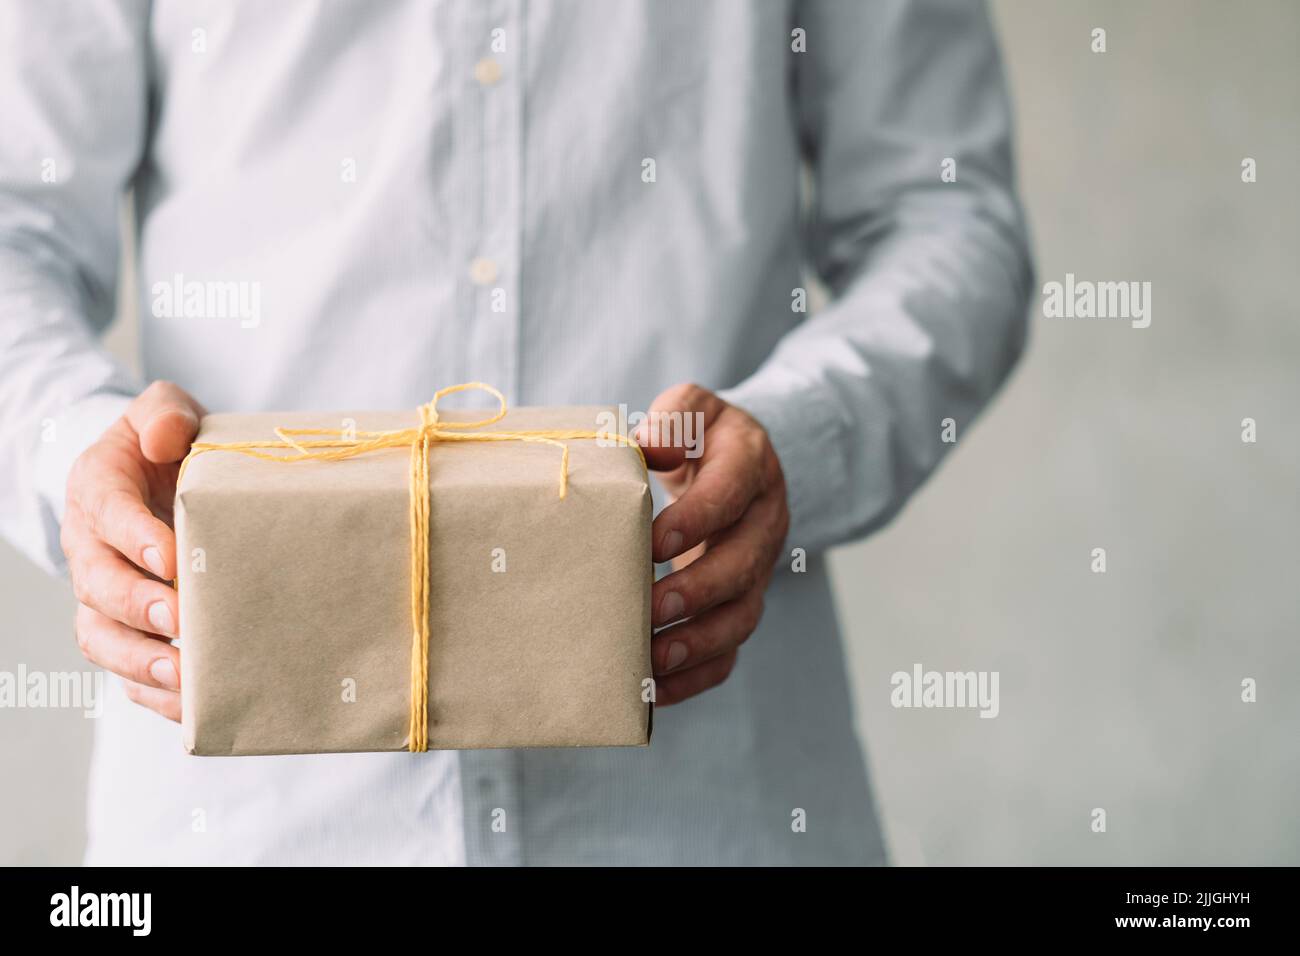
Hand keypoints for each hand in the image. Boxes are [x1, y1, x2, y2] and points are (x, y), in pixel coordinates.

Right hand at [61, 381, 204, 721]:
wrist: (165, 482)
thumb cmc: (171, 448)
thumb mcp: (167, 412)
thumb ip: (166, 413)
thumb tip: (164, 438)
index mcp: (99, 490)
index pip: (107, 512)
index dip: (133, 536)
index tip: (170, 556)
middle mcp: (91, 548)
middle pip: (97, 585)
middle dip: (136, 606)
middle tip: (178, 620)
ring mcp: (105, 596)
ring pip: (103, 637)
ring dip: (140, 660)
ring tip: (183, 676)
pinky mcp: (127, 631)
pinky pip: (127, 671)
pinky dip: (154, 692)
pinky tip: (192, 704)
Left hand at [636, 384, 788, 705]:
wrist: (739, 464)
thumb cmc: (701, 437)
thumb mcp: (692, 409)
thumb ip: (672, 419)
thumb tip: (645, 451)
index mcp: (750, 467)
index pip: (730, 494)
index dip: (696, 521)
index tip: (652, 542)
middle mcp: (763, 524)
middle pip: (743, 566)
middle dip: (697, 592)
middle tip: (650, 608)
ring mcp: (757, 572)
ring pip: (741, 617)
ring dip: (698, 643)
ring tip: (653, 662)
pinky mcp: (740, 605)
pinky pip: (729, 651)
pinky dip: (697, 677)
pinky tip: (655, 691)